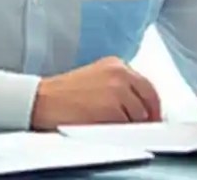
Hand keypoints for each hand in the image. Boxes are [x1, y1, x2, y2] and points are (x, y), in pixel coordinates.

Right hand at [31, 57, 161, 129]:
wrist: (43, 99)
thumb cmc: (65, 93)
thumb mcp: (96, 78)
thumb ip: (119, 85)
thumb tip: (140, 105)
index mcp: (117, 65)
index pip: (147, 86)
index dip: (152, 104)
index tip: (153, 115)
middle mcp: (120, 74)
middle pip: (149, 100)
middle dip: (148, 116)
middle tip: (143, 127)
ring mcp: (117, 91)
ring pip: (139, 116)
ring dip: (131, 124)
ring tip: (112, 126)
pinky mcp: (111, 109)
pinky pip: (127, 126)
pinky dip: (121, 131)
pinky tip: (107, 129)